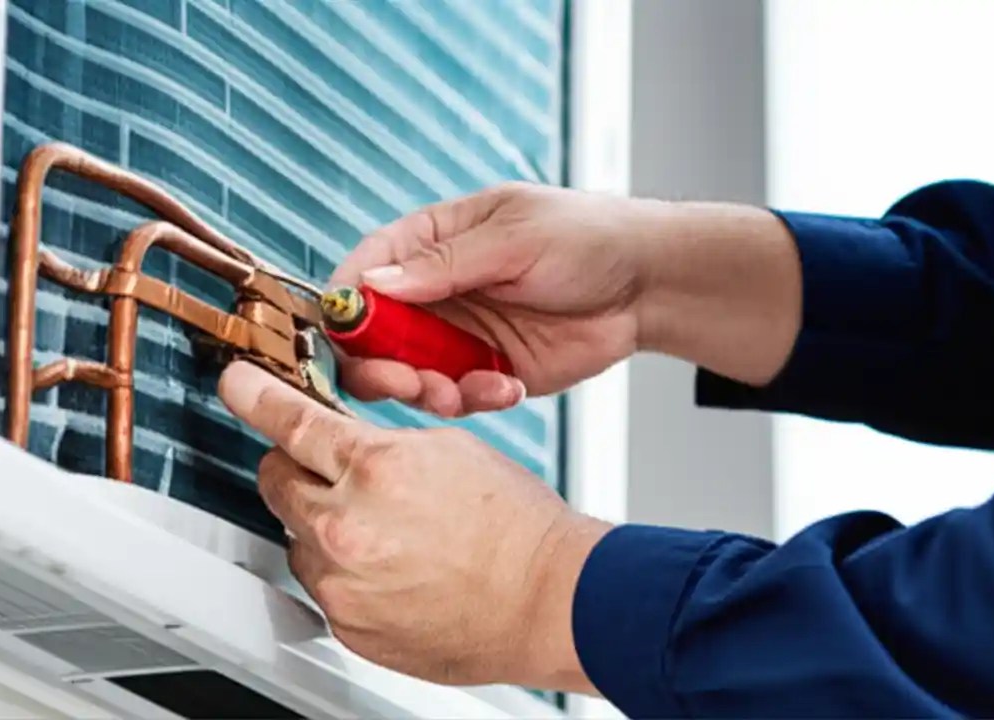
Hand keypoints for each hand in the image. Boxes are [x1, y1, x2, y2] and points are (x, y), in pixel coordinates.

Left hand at [218, 361, 611, 690]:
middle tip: (330, 469)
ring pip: (298, 539)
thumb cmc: (517, 527)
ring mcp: (344, 584)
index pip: (290, 422)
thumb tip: (341, 441)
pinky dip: (348, 574)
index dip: (256, 397)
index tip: (237, 386)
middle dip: (296, 467)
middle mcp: (347, 528)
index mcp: (375, 468)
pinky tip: (396, 570)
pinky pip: (324, 587)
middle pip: (276, 481)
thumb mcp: (450, 450)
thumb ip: (381, 443)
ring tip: (387, 533)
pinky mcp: (350, 627)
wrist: (550, 599)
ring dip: (324, 527)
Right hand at [331, 183, 670, 416]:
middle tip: (407, 382)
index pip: (363, 271)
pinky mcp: (486, 372)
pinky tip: (507, 386)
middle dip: (381, 365)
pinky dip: (473, 401)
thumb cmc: (587, 236)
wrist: (648, 285)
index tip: (345, 334)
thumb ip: (445, 263)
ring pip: (409, 376)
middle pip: (373, 336)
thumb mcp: (515, 237)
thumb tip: (374, 280)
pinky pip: (457, 398)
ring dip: (425, 392)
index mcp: (431, 242)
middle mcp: (436, 292)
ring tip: (460, 393)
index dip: (346, 305)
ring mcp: (459, 336)